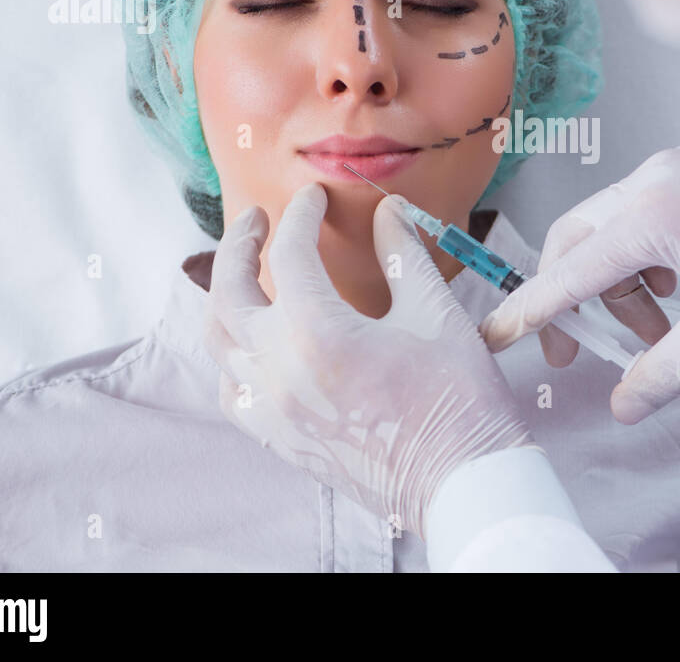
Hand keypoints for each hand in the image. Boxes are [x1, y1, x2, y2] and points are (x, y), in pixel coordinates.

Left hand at [205, 183, 533, 535]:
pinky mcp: (279, 438)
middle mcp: (279, 370)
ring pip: (219, 342)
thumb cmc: (457, 396)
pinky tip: (254, 343)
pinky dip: (232, 356)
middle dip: (238, 245)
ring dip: (225, 297)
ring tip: (244, 273)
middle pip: (228, 292)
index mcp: (317, 333)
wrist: (461, 481)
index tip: (316, 197)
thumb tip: (389, 211)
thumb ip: (403, 254)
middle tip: (255, 218)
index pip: (290, 254)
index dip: (302, 216)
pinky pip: (232, 389)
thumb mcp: (436, 312)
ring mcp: (272, 410)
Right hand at [479, 140, 679, 422]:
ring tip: (656, 329)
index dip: (530, 309)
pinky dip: (647, 255)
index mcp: (653, 210)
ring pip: (615, 225)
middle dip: (571, 295)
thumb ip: (663, 371)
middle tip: (584, 347)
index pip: (570, 269)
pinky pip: (648, 209)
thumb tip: (624, 402)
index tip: (496, 335)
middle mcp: (657, 175)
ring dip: (619, 281)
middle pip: (579, 237)